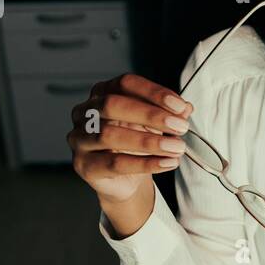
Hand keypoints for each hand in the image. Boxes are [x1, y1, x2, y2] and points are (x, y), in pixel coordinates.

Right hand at [67, 73, 193, 203]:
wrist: (124, 181)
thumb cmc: (136, 144)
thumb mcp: (156, 124)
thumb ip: (170, 114)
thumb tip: (185, 109)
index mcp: (102, 93)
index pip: (125, 83)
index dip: (153, 92)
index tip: (179, 107)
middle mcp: (85, 113)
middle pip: (113, 105)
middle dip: (151, 115)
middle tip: (180, 127)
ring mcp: (80, 139)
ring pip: (111, 135)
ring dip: (149, 142)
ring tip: (176, 148)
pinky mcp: (84, 165)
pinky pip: (114, 163)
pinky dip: (144, 163)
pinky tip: (166, 163)